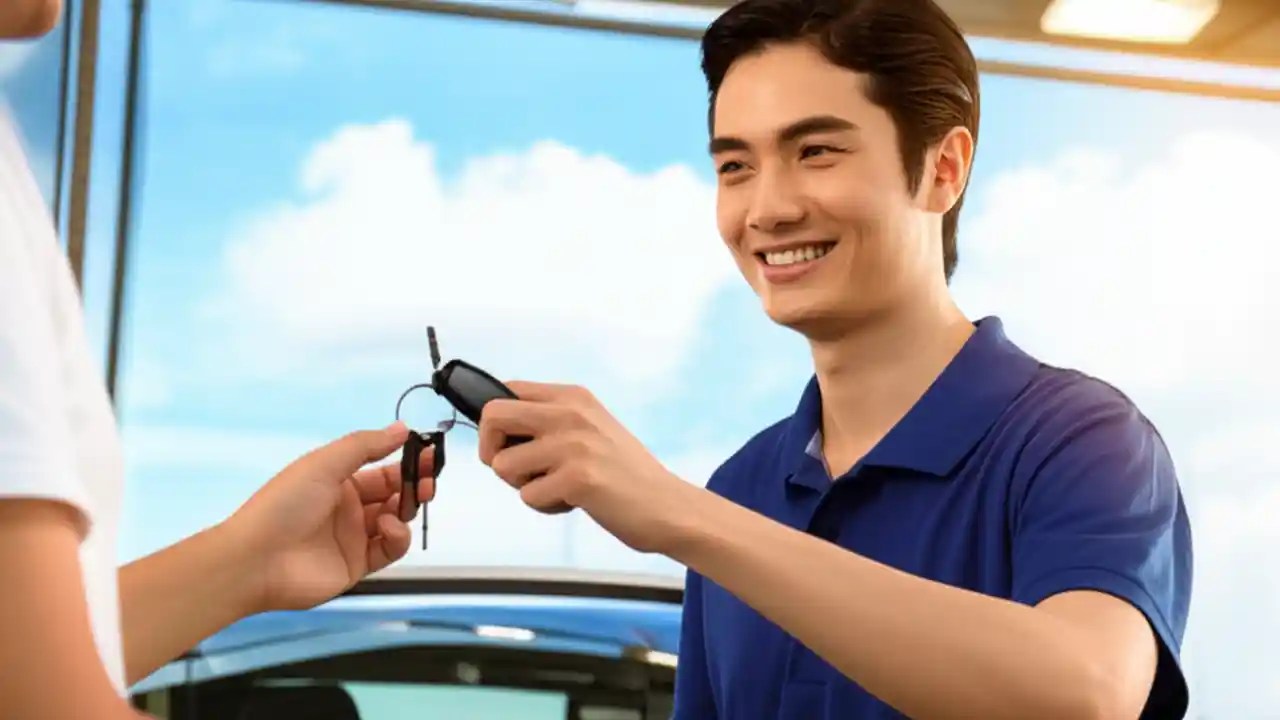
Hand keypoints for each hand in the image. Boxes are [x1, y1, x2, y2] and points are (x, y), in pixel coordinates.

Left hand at [223, 422, 435, 612]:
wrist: (257, 560)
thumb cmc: (284, 504)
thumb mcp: (325, 463)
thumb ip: (366, 445)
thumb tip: (401, 428)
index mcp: (338, 480)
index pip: (383, 468)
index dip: (407, 462)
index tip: (430, 454)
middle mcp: (347, 507)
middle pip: (394, 494)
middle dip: (413, 486)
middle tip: (426, 482)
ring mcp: (352, 537)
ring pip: (396, 520)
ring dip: (405, 510)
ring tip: (401, 506)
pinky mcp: (357, 565)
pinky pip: (389, 549)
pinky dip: (397, 537)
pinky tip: (387, 527)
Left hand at [477, 382, 698, 553]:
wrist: (667, 506)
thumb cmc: (624, 474)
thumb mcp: (591, 428)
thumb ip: (551, 420)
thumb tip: (494, 426)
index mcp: (573, 397)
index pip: (506, 390)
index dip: (496, 424)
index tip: (510, 445)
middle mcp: (571, 413)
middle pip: (493, 416)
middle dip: (492, 450)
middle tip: (517, 471)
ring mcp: (574, 444)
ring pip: (503, 464)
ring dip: (524, 485)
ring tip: (559, 488)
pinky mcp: (577, 478)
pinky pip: (527, 496)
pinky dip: (546, 506)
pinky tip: (575, 502)